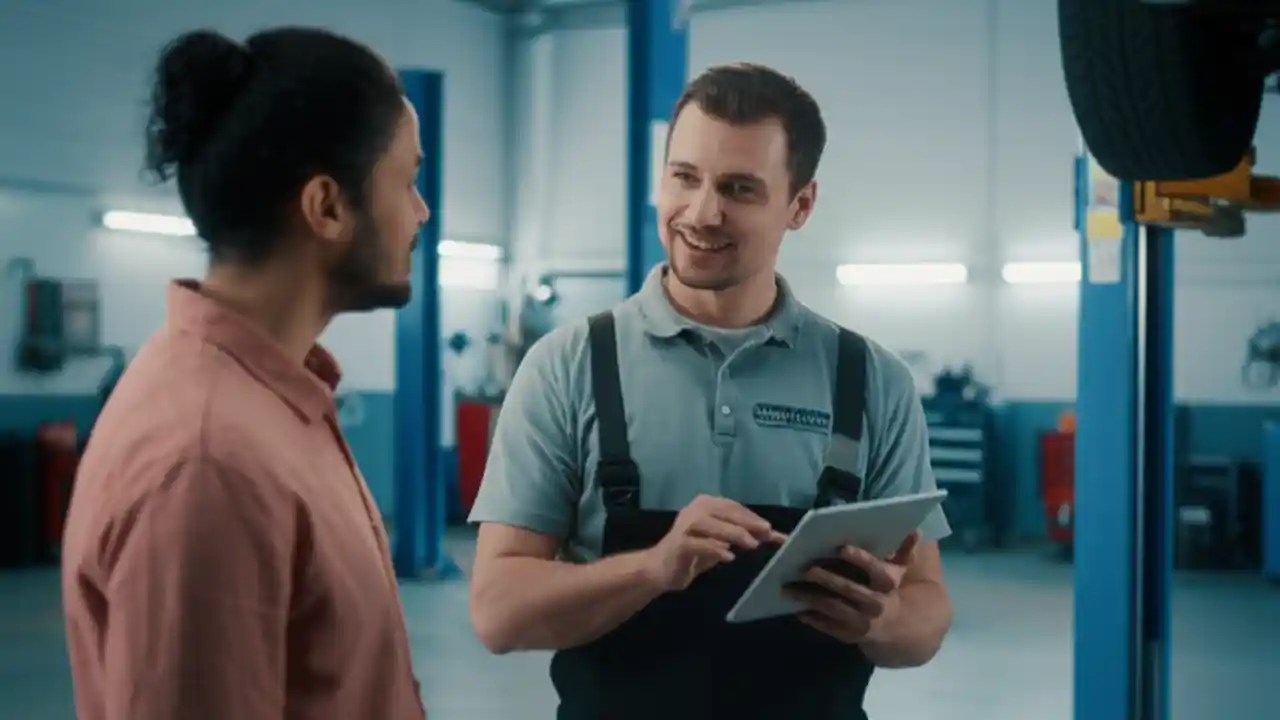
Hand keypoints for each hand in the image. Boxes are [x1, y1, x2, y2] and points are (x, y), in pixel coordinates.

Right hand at [643, 494, 786, 591]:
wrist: (660, 569)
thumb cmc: (694, 554)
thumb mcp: (723, 543)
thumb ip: (744, 537)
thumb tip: (774, 535)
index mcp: (705, 505)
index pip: (733, 507)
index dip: (752, 517)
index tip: (771, 530)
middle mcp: (694, 510)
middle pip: (724, 511)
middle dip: (747, 522)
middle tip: (767, 533)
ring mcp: (684, 526)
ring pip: (711, 524)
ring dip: (733, 533)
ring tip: (752, 544)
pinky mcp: (678, 544)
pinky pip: (698, 544)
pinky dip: (714, 549)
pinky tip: (728, 557)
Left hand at [784, 531, 919, 643]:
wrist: (897, 627)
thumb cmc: (892, 589)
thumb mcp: (902, 570)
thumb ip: (905, 550)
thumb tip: (914, 530)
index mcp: (888, 585)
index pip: (876, 571)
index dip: (861, 559)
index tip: (842, 548)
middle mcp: (875, 605)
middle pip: (850, 590)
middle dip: (828, 579)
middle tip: (806, 568)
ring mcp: (861, 622)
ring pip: (834, 609)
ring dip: (811, 598)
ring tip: (788, 588)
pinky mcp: (849, 635)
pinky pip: (828, 627)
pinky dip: (813, 619)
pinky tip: (796, 609)